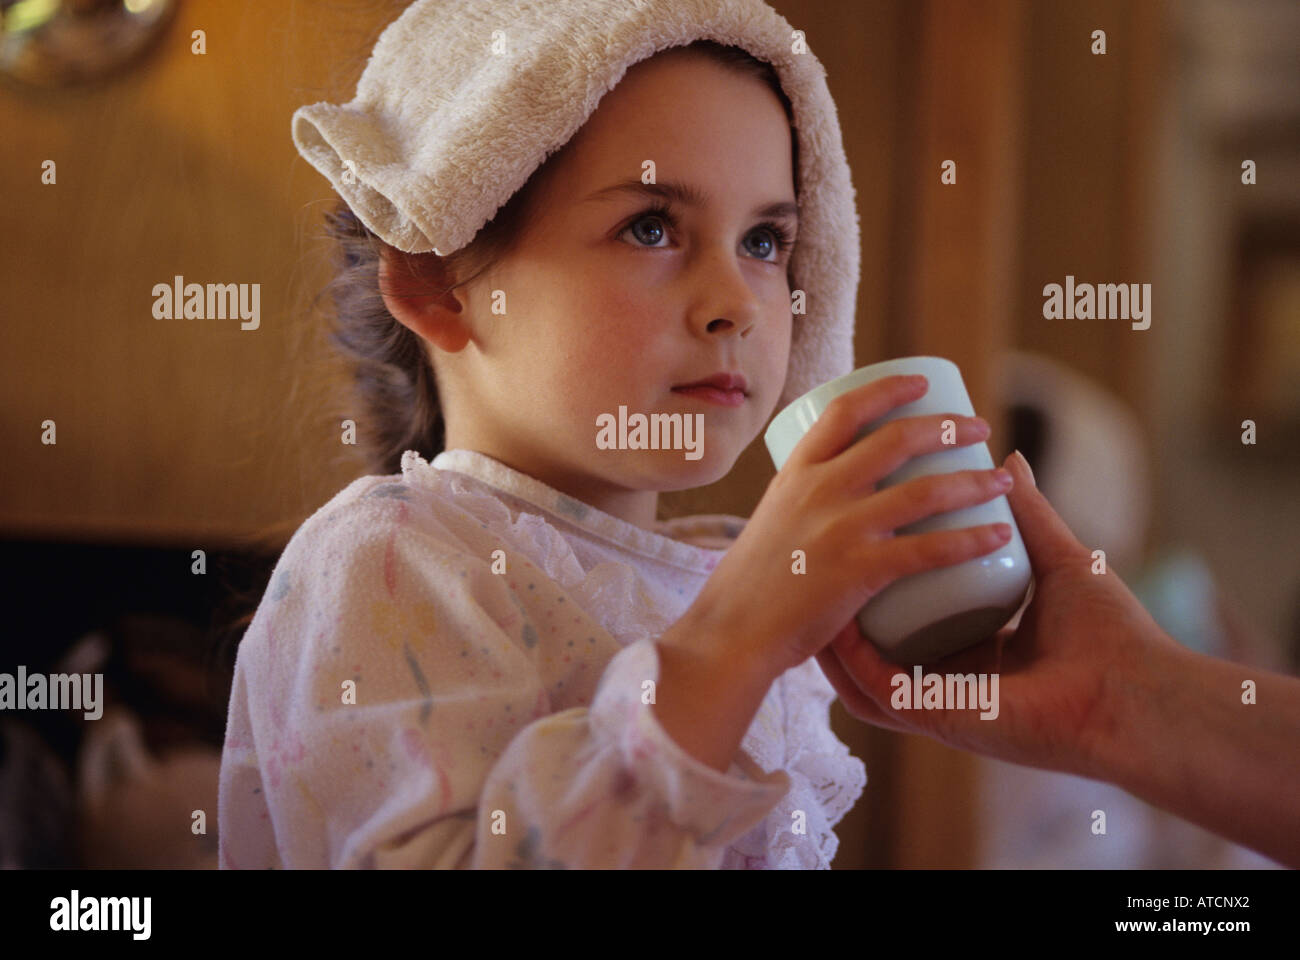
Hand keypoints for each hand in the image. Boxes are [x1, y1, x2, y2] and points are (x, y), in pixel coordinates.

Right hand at [814, 448, 1180, 778]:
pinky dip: (846, 659)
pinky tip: (823, 622)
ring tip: (800, 593)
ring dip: (826, 638)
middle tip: (811, 565)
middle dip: (834, 612)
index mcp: (972, 654)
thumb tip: (1009, 458)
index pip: (906, 624)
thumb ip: (1029, 514)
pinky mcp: (935, 716)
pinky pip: (873, 690)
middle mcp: (948, 681)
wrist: (1136, 691)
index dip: (872, 588)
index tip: (849, 545)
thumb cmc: (1112, 633)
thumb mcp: (1056, 559)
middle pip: (874, 649)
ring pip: (860, 674)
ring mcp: (937, 703)